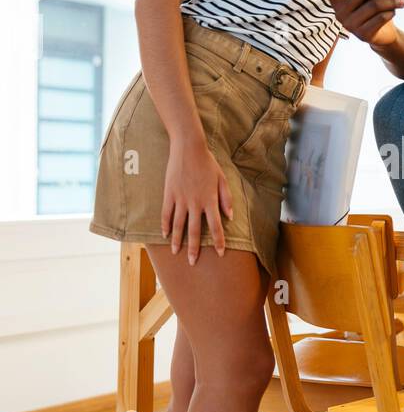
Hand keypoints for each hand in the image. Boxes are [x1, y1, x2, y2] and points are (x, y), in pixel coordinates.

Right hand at [161, 136, 232, 264]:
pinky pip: (166, 213)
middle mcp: (195, 203)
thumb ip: (226, 199)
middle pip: (195, 231)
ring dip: (177, 240)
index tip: (220, 253)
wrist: (188, 148)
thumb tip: (230, 217)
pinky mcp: (169, 194)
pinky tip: (165, 234)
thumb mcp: (222, 179)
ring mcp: (180, 199)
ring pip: (179, 225)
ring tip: (176, 253)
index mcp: (210, 200)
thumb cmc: (208, 163)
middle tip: (192, 263)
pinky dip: (165, 225)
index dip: (218, 241)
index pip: (216, 226)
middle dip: (194, 248)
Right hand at [322, 0, 403, 47]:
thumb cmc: (372, 9)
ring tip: (403, 0)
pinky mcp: (363, 35)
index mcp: (337, 0)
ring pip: (373, 5)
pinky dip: (390, 13)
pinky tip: (395, 11)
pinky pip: (379, 19)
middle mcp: (340, 13)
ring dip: (391, 1)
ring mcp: (350, 25)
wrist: (382, 34)